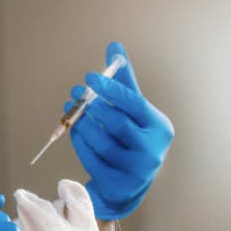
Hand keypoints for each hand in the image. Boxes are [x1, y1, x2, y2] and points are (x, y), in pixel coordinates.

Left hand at [66, 41, 173, 219]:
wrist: (128, 182)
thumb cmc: (131, 138)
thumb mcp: (132, 110)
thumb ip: (124, 81)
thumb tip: (114, 46)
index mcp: (160, 127)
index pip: (134, 104)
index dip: (111, 89)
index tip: (89, 78)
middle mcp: (152, 150)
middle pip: (117, 124)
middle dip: (93, 106)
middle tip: (75, 92)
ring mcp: (135, 171)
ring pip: (102, 142)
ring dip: (82, 124)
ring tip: (71, 111)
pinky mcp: (116, 184)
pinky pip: (91, 159)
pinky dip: (80, 142)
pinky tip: (74, 129)